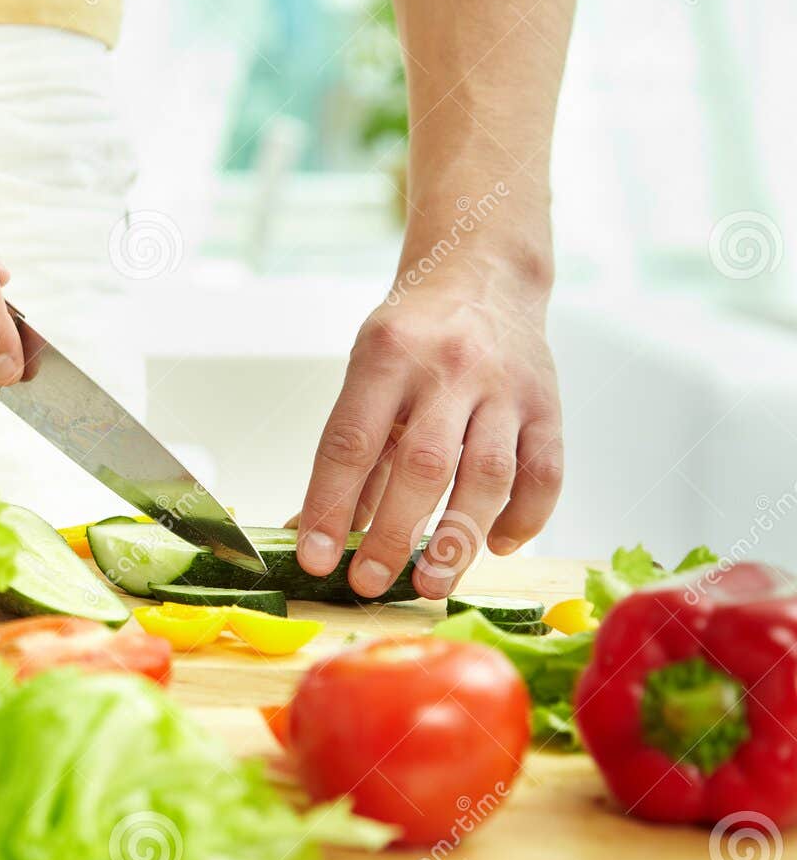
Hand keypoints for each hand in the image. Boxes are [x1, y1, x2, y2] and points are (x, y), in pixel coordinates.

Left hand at [295, 276, 562, 598]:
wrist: (484, 273)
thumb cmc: (413, 335)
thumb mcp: (366, 373)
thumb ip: (350, 453)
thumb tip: (310, 529)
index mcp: (387, 356)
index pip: (351, 441)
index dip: (329, 505)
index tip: (314, 558)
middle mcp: (450, 367)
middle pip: (424, 464)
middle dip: (393, 534)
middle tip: (370, 584)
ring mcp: (506, 386)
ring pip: (488, 474)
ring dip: (458, 540)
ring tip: (430, 585)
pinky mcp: (549, 404)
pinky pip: (544, 472)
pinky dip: (523, 519)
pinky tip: (496, 547)